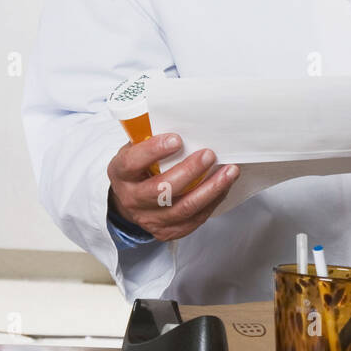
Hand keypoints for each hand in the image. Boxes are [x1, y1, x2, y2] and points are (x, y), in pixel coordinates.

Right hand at [107, 133, 239, 241]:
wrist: (130, 199)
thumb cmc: (138, 167)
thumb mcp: (135, 148)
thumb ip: (151, 136)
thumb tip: (184, 118)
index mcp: (120, 173)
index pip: (133, 162)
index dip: (154, 150)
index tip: (176, 139)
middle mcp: (132, 199)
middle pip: (162, 190)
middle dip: (190, 171)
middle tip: (209, 154)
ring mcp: (149, 219)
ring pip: (183, 209)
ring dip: (210, 189)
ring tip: (230, 172)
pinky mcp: (167, 231)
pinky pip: (194, 220)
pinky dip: (212, 202)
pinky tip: (224, 187)